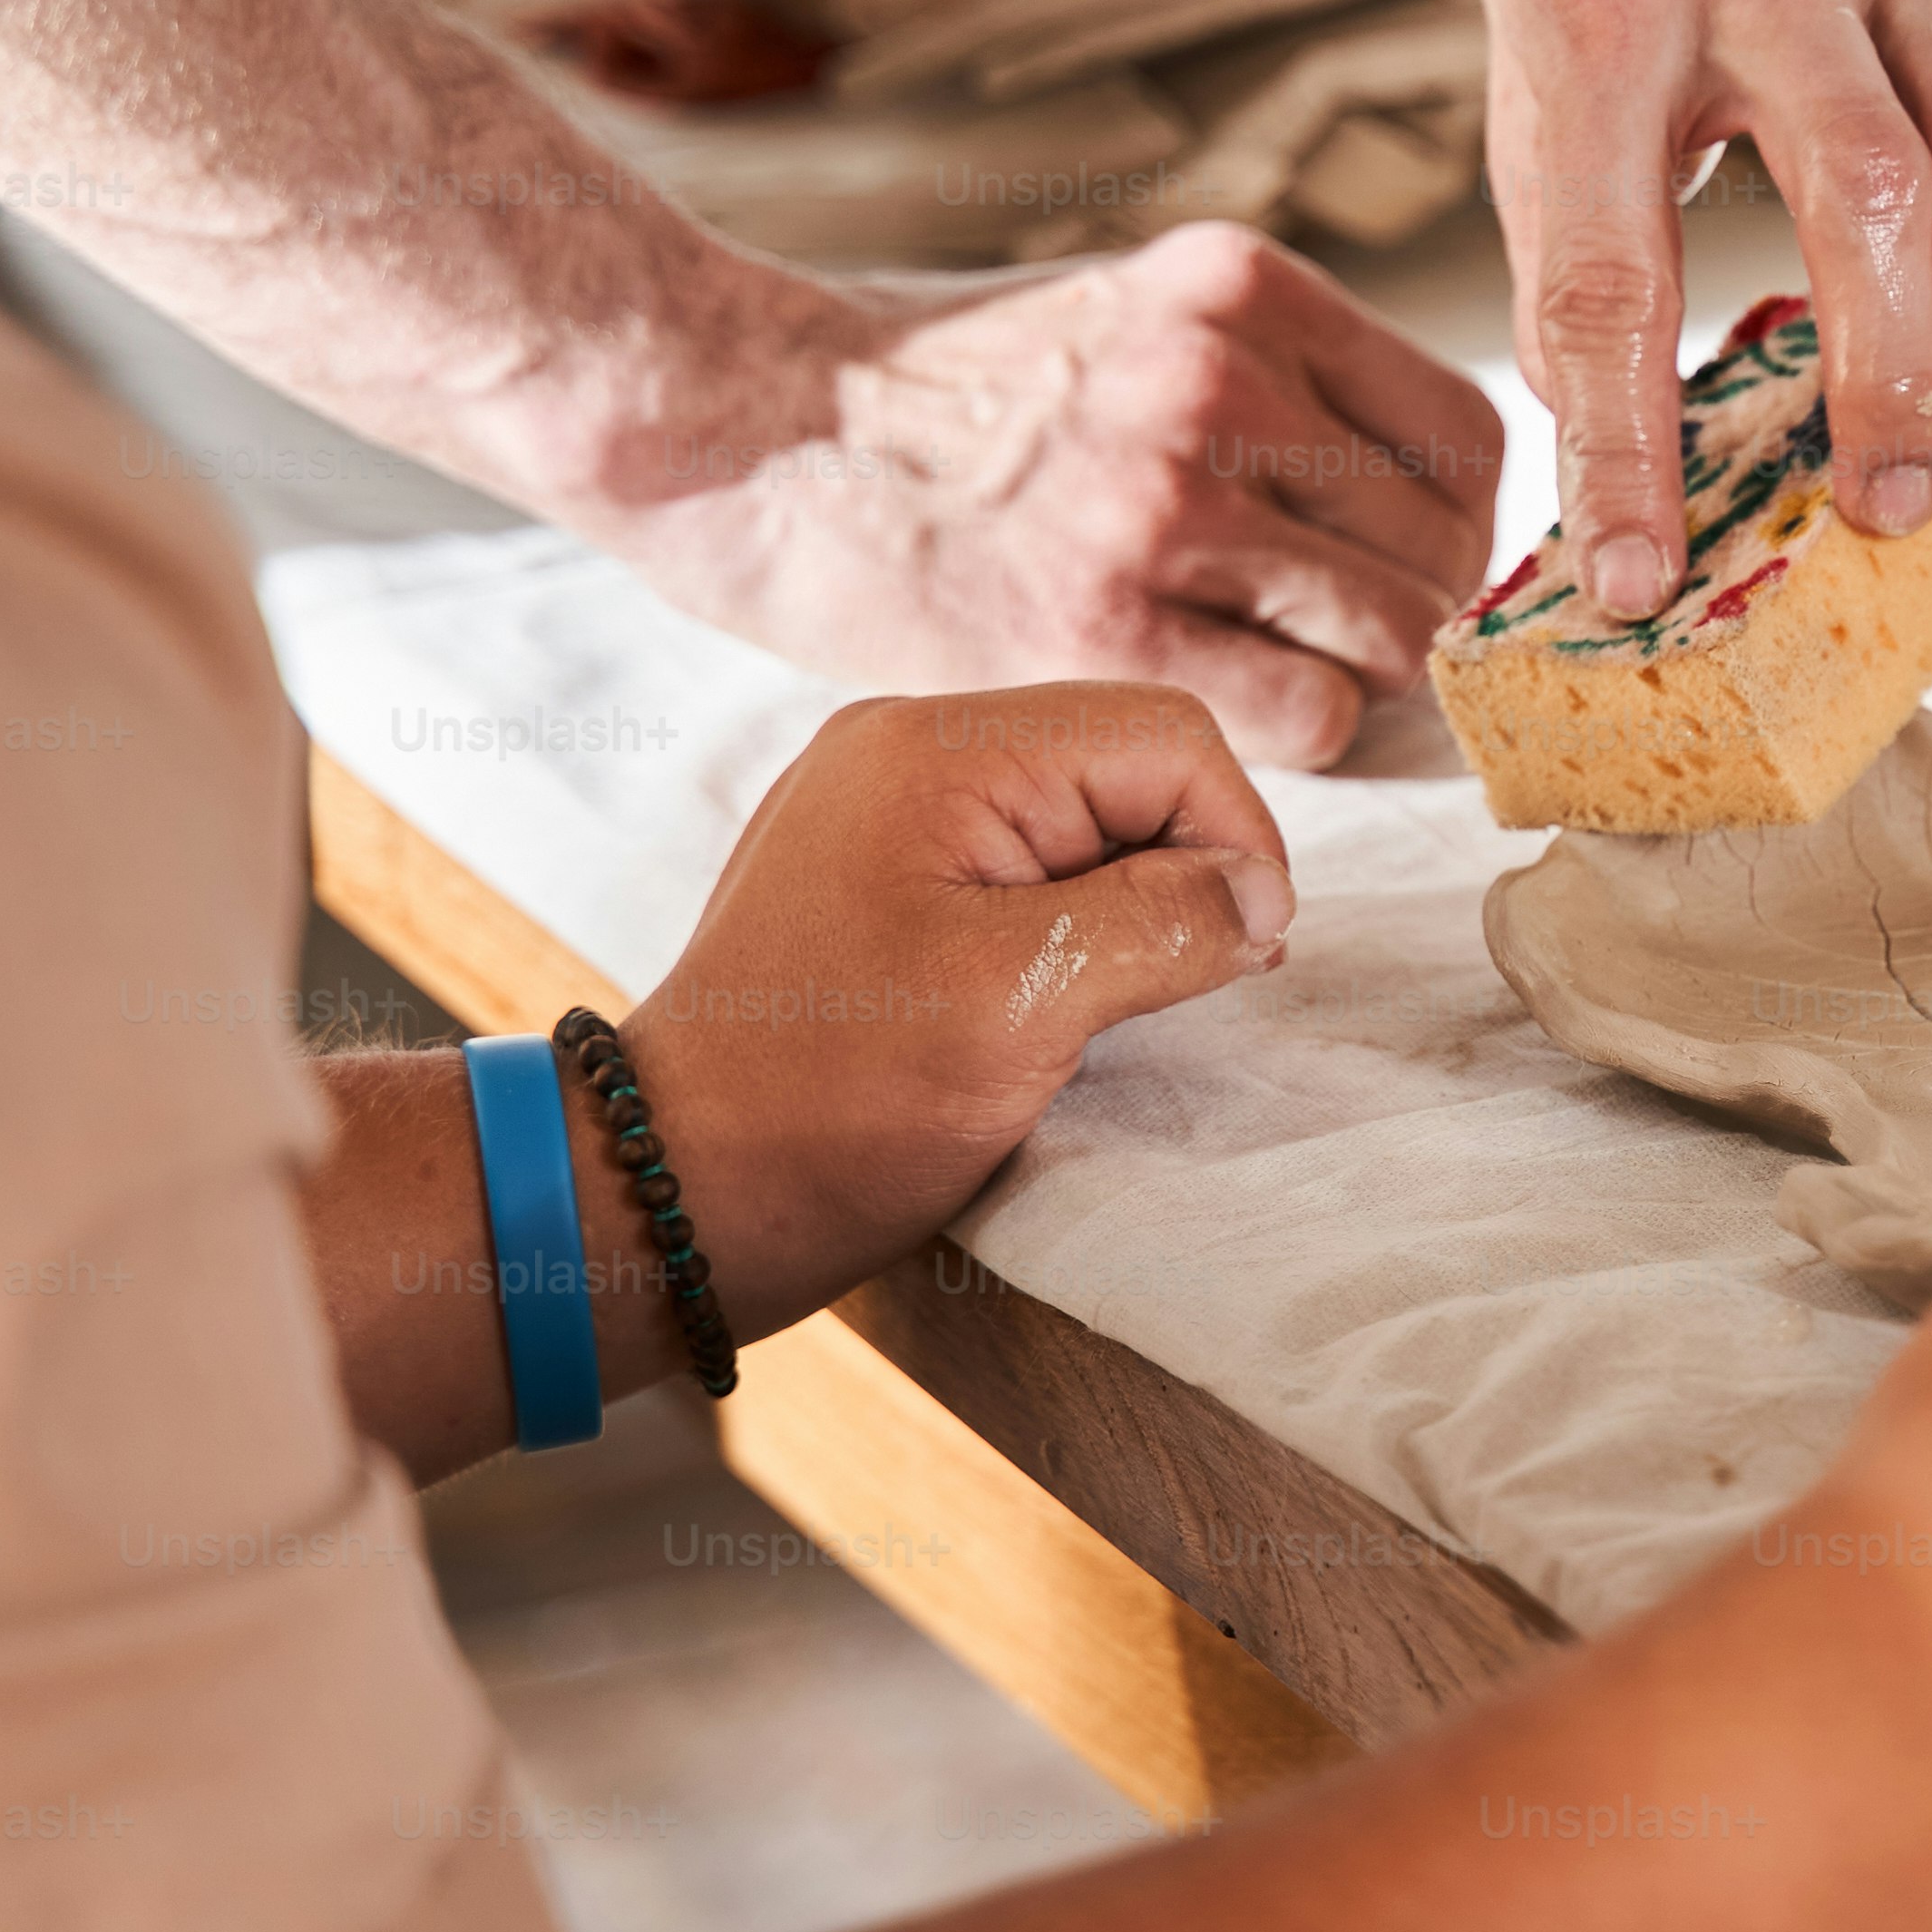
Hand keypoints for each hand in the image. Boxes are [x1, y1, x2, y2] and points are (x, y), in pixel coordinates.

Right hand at [602, 226, 1506, 771]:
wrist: (753, 429)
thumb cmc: (949, 392)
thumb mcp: (1133, 313)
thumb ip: (1275, 373)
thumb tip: (1422, 481)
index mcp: (1237, 287)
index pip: (1461, 430)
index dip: (1457, 517)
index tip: (1411, 559)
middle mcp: (1215, 377)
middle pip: (1441, 543)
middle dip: (1417, 610)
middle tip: (1343, 641)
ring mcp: (1160, 501)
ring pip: (1395, 638)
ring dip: (1359, 678)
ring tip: (1281, 671)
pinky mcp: (1100, 624)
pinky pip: (1311, 716)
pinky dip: (1299, 733)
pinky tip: (1227, 707)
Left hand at [615, 685, 1290, 1319]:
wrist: (669, 1195)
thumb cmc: (829, 1105)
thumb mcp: (1018, 1008)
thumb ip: (1161, 924)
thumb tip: (1262, 896)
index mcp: (935, 749)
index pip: (1163, 735)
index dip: (1234, 838)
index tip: (1240, 956)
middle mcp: (907, 750)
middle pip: (1128, 763)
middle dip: (1181, 870)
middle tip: (1181, 988)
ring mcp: (887, 811)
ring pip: (1085, 818)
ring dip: (1129, 906)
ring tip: (1105, 1006)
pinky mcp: (882, 876)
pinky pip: (1026, 862)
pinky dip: (1072, 925)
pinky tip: (1054, 1002)